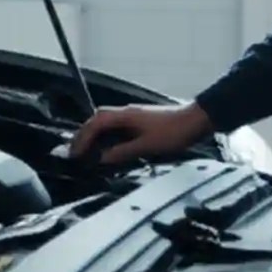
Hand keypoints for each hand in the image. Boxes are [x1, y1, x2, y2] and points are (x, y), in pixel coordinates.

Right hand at [69, 103, 212, 163]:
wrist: (196, 120)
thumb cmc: (174, 132)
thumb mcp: (147, 146)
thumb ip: (123, 152)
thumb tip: (102, 158)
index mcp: (125, 115)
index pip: (95, 123)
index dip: (83, 139)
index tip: (75, 154)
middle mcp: (126, 113)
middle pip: (97, 119)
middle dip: (83, 135)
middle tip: (74, 152)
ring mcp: (133, 116)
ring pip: (106, 122)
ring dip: (94, 135)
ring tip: (86, 151)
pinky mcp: (140, 121)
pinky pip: (116, 126)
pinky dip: (107, 136)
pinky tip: (108, 148)